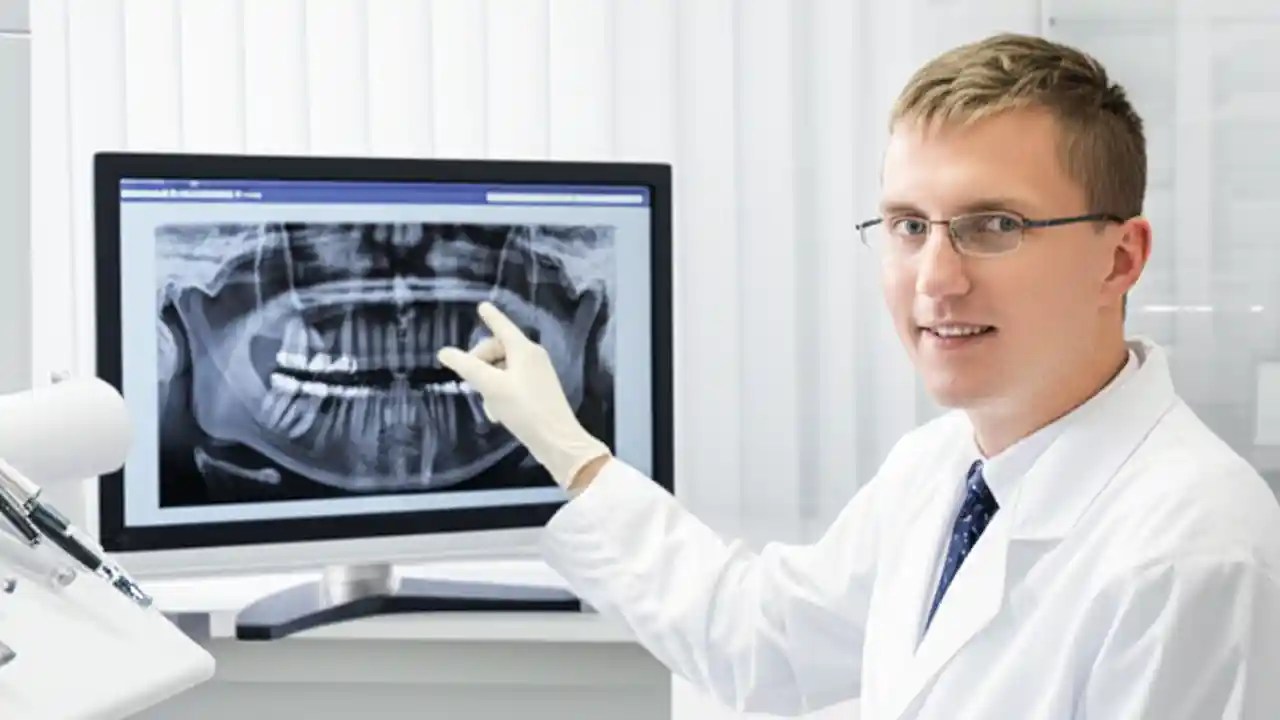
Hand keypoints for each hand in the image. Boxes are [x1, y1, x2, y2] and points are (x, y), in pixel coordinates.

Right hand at [437, 302, 610, 490]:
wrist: (557, 441)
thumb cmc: (525, 409)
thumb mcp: (491, 386)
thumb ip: (467, 367)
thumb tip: (445, 352)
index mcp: (524, 349)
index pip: (503, 326)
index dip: (491, 317)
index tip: (482, 306)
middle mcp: (532, 357)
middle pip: (498, 350)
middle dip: (481, 364)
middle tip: (470, 383)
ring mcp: (537, 375)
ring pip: (502, 370)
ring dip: (489, 385)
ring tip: (489, 406)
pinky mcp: (538, 392)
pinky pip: (511, 384)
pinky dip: (500, 395)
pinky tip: (498, 415)